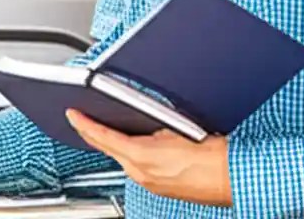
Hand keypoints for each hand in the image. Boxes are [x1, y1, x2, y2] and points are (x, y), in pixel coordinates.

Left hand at [66, 110, 231, 206]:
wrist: (231, 178)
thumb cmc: (212, 155)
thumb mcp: (176, 129)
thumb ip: (153, 129)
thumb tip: (144, 128)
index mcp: (141, 155)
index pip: (101, 136)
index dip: (83, 124)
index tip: (72, 115)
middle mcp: (140, 173)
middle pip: (106, 149)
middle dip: (91, 134)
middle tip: (80, 120)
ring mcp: (148, 183)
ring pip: (120, 160)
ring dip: (109, 145)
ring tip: (101, 130)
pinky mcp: (158, 189)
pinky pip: (134, 169)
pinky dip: (127, 156)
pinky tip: (130, 149)